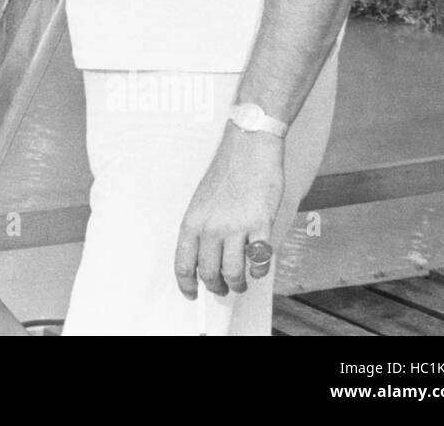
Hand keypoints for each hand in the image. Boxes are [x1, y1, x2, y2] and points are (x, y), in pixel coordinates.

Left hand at [173, 126, 283, 298]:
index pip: (183, 263)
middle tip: (223, 290)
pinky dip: (259, 270)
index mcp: (192, 221)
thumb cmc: (226, 172)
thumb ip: (201, 228)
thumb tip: (204, 256)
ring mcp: (235, 226)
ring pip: (233, 273)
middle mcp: (210, 227)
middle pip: (209, 273)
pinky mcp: (260, 224)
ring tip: (242, 282)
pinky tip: (258, 267)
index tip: (191, 294)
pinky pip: (259, 260)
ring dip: (238, 284)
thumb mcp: (202, 200)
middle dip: (216, 288)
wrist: (249, 148)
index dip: (186, 284)